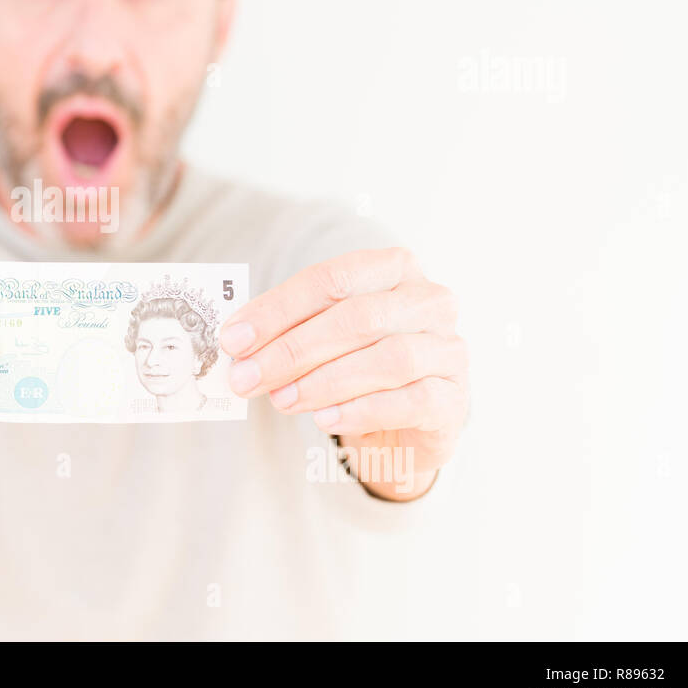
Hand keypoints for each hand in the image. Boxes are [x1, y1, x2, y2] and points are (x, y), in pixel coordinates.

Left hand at [218, 248, 467, 499]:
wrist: (407, 419)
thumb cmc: (357, 362)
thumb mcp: (323, 336)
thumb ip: (288, 330)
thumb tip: (236, 342)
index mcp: (393, 268)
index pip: (331, 280)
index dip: (277, 309)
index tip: (233, 339)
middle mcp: (428, 301)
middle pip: (355, 318)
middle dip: (292, 350)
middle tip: (246, 376)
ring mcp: (448, 349)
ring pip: (386, 359)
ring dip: (323, 381)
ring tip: (280, 400)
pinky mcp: (453, 398)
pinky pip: (410, 400)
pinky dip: (361, 410)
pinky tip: (324, 419)